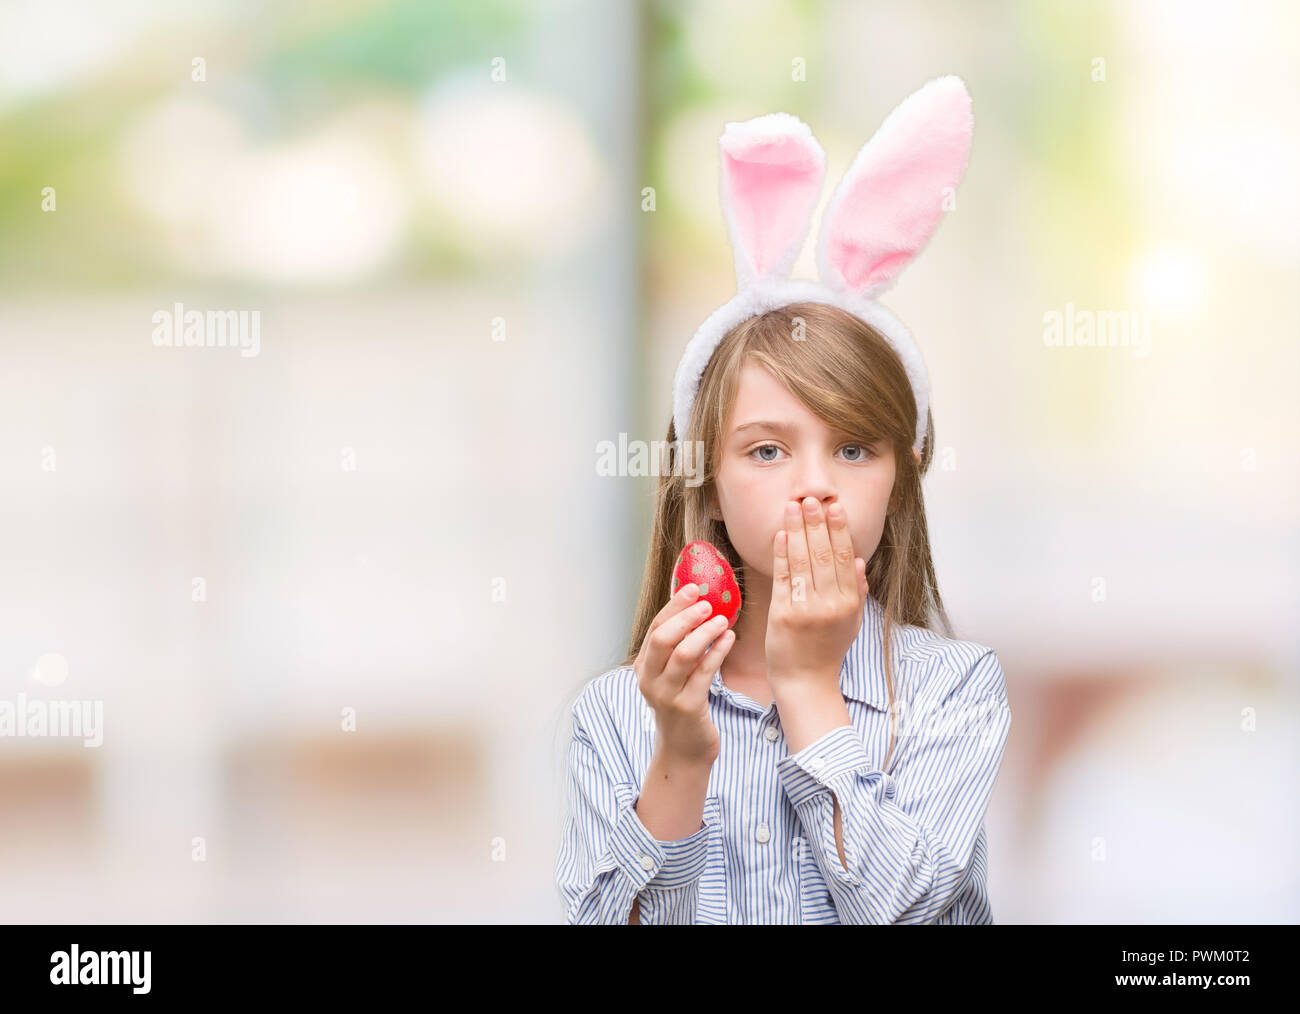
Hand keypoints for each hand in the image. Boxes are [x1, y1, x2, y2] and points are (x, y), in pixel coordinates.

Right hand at [633, 581, 734, 765]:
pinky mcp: (688, 707)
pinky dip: (717, 652)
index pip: (654, 628)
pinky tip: (729, 639)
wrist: (684, 750)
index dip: (673, 606)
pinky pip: (704, 673)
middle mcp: (649, 680)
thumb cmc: (682, 706)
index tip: (692, 588)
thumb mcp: (672, 676)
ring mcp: (667, 695)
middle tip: (708, 603)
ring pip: (683, 655)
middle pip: (662, 638)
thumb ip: (678, 648)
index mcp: (643, 668)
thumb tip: (698, 609)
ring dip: (704, 633)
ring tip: (723, 620)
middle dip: (685, 616)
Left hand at [765, 497, 867, 694]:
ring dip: (797, 531)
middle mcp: (830, 604)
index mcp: (850, 603)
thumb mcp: (852, 621)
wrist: (806, 680)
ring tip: (793, 507)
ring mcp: (805, 609)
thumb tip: (860, 559)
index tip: (835, 506)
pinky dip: (781, 554)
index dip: (840, 530)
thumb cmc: (828, 648)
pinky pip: (782, 577)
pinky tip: (781, 535)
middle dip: (817, 524)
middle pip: (824, 555)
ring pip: (802, 562)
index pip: (846, 558)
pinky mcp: (782, 614)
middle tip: (812, 498)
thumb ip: (857, 590)